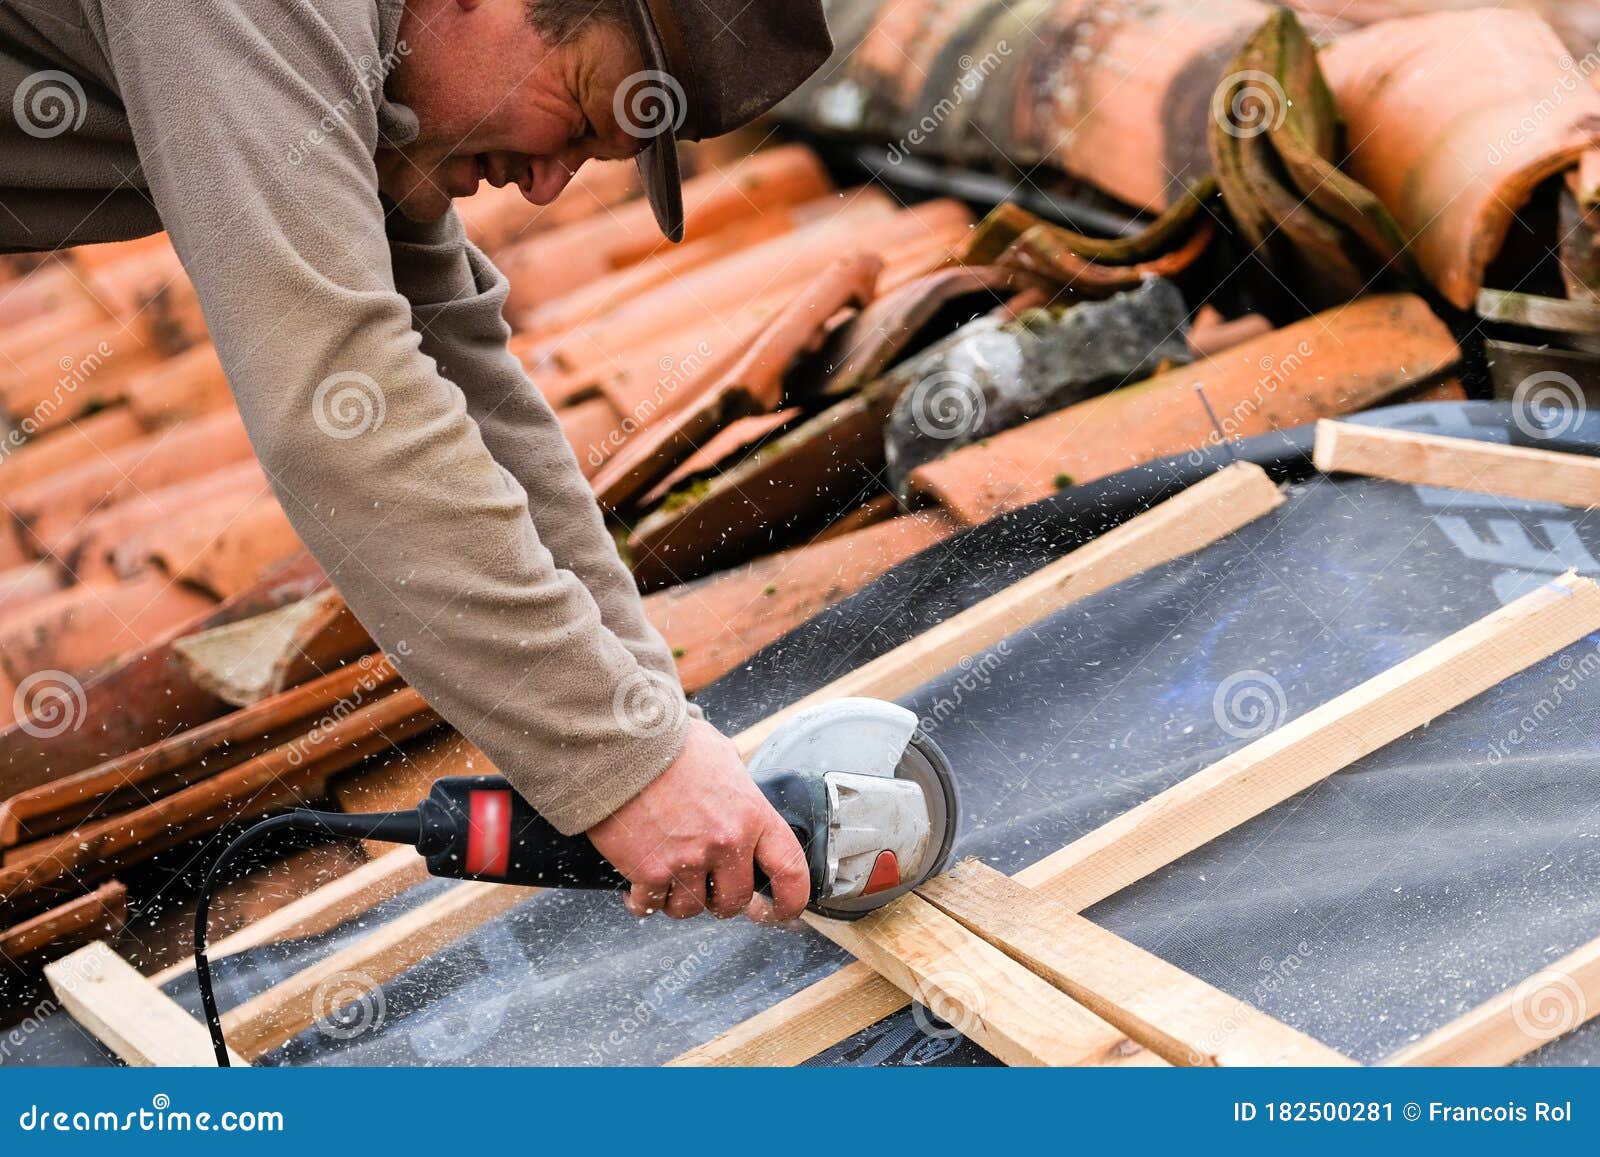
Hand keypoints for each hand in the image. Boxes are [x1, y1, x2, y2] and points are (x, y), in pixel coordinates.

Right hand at [586, 718, 809, 922]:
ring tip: (668, 874)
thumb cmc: (672, 743)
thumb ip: (738, 792)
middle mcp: (726, 842)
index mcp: (752, 815)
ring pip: (690, 908)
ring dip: (678, 898)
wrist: (626, 743)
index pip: (790, 870)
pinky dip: (643, 900)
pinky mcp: (649, 871)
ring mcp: (688, 859)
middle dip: (720, 899)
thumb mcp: (722, 758)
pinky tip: (639, 886)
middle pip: (734, 901)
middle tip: (705, 884)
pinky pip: (650, 906)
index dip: (790, 900)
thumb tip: (740, 806)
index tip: (781, 912)